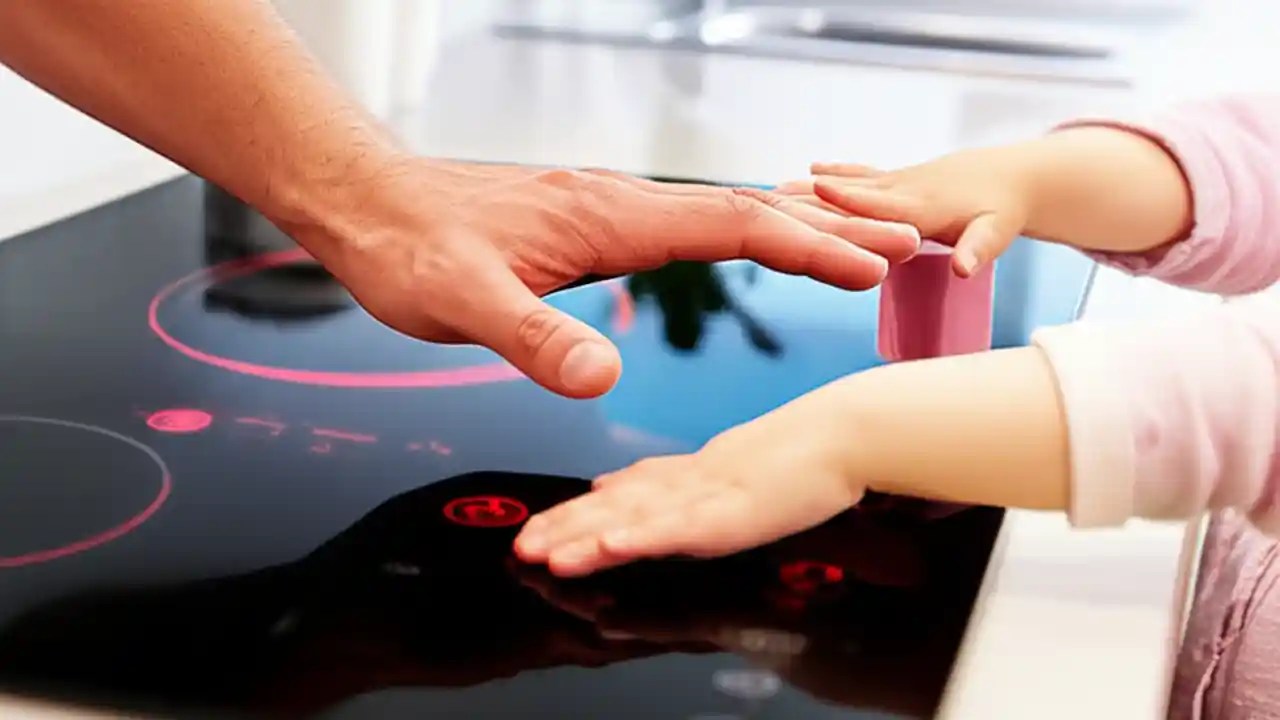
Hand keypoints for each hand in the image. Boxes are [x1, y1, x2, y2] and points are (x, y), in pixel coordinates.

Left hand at [297, 159, 920, 398]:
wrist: (366, 205)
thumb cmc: (409, 246)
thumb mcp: (464, 302)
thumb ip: (534, 336)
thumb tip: (603, 378)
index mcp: (608, 219)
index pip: (731, 225)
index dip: (807, 247)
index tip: (871, 264)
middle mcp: (619, 206)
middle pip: (746, 210)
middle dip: (829, 227)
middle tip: (903, 240)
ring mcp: (608, 213)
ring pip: (724, 214)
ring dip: (795, 227)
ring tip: (857, 245)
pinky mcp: (591, 227)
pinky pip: (691, 226)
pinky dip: (745, 234)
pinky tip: (753, 247)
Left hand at [512, 385, 861, 575]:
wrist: (852, 430)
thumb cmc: (808, 453)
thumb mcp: (738, 471)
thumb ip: (687, 480)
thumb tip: (625, 483)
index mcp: (695, 472)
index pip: (628, 492)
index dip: (580, 511)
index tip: (542, 527)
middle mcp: (692, 480)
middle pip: (618, 506)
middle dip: (566, 528)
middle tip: (523, 546)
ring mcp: (710, 494)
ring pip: (636, 518)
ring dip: (585, 536)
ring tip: (541, 552)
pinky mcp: (733, 509)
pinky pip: (679, 528)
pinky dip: (639, 536)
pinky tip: (605, 546)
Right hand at [776, 147, 1035, 278]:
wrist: (1011, 175)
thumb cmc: (1002, 210)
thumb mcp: (996, 232)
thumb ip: (978, 251)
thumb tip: (962, 271)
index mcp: (920, 207)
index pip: (878, 204)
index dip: (848, 197)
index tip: (816, 187)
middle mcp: (903, 189)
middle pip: (854, 194)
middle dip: (816, 195)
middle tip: (774, 196)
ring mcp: (898, 181)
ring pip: (852, 183)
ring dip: (816, 185)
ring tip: (777, 189)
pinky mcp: (897, 179)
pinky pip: (861, 177)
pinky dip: (836, 175)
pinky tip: (809, 173)